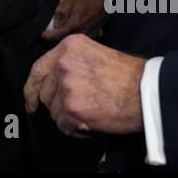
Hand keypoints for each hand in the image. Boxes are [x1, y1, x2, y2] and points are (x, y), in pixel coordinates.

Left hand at [24, 34, 144, 135]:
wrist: (147, 91)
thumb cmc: (127, 75)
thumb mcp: (94, 54)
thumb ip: (71, 63)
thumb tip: (54, 81)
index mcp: (67, 47)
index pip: (38, 69)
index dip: (32, 88)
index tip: (30, 101)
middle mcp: (63, 64)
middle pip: (46, 93)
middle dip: (59, 105)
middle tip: (81, 107)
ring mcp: (67, 86)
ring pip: (55, 112)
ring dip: (69, 117)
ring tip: (91, 112)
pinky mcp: (73, 109)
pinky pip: (64, 126)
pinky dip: (77, 129)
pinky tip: (93, 122)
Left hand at [42, 0, 107, 40]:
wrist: (100, 3)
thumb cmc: (82, 2)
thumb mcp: (68, 2)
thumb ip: (60, 14)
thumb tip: (54, 26)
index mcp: (73, 25)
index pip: (56, 36)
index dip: (47, 36)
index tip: (42, 34)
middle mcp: (80, 34)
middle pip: (63, 41)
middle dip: (55, 39)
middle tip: (50, 33)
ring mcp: (87, 37)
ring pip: (72, 42)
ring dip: (64, 40)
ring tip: (59, 33)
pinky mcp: (92, 38)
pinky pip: (80, 42)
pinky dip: (74, 40)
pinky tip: (71, 34)